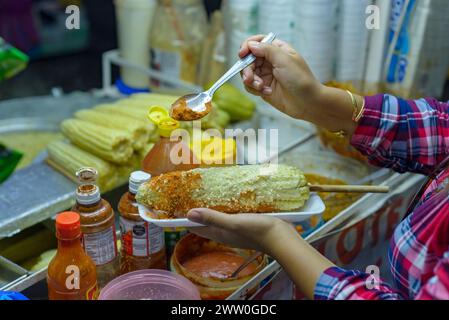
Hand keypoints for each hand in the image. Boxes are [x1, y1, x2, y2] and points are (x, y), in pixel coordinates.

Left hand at [187, 208, 334, 298]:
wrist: (282, 237)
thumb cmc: (256, 231)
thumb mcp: (233, 223)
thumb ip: (213, 218)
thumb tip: (189, 213)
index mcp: (219, 234)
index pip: (197, 228)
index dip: (186, 219)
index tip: (177, 207)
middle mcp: (226, 233)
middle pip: (207, 223)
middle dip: (198, 212)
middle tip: (190, 195)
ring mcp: (236, 229)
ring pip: (219, 218)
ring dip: (212, 208)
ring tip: (206, 193)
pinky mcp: (247, 223)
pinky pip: (232, 215)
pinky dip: (226, 207)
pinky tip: (229, 198)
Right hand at [239, 34, 322, 119]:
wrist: (308, 103)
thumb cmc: (301, 79)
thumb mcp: (284, 59)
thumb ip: (267, 49)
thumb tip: (251, 44)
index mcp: (277, 50)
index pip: (257, 42)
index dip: (247, 46)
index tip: (242, 54)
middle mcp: (270, 61)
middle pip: (248, 59)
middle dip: (247, 68)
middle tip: (250, 78)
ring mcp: (266, 75)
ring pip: (247, 73)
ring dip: (251, 80)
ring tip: (260, 87)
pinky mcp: (263, 88)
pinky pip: (250, 86)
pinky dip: (254, 89)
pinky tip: (266, 92)